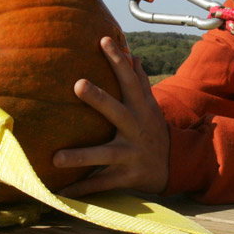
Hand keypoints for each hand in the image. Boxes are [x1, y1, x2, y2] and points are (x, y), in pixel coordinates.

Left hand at [53, 36, 169, 197]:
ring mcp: (131, 155)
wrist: (177, 167)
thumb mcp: (150, 107)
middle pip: (116, 111)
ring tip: (55, 158)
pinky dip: (82, 190)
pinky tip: (60, 193)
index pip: (129, 80)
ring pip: (104, 154)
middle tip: (77, 84)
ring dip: (80, 157)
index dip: (118, 60)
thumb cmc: (154, 131)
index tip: (103, 40)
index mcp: (140, 109)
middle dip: (98, 98)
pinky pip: (101, 184)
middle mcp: (136, 129)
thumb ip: (140, 83)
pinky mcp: (126, 177)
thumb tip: (133, 56)